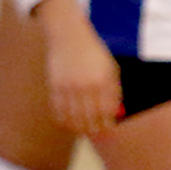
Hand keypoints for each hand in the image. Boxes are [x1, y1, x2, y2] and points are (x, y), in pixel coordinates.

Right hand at [32, 0, 122, 135]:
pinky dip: (63, 120)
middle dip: (94, 128)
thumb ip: (114, 91)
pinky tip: (68, 123)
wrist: (69, 37)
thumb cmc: (94, 53)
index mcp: (102, 80)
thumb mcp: (109, 68)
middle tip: (95, 132)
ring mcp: (69, 87)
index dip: (107, 123)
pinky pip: (59, 110)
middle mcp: (86, 85)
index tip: (107, 129)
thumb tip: (115, 114)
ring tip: (82, 130)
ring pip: (73, 117)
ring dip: (78, 127)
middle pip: (90, 117)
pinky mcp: (55, 86)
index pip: (105, 110)